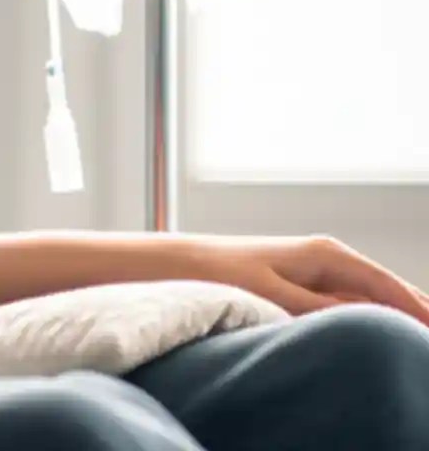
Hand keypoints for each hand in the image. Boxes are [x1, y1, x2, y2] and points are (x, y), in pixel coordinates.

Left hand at [186, 234, 428, 324]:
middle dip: (417, 311)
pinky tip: (387, 331)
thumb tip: (359, 319)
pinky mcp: (310, 282)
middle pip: (390, 289)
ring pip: (375, 297)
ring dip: (398, 314)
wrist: (187, 262)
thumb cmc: (223, 274)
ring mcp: (322, 269)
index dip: (417, 311)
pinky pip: (354, 301)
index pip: (388, 287)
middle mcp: (331, 257)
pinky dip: (375, 315)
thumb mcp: (272, 295)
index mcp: (328, 254)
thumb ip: (316, 309)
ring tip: (421, 337)